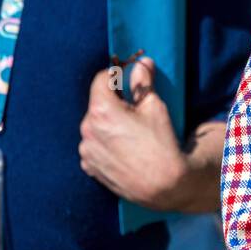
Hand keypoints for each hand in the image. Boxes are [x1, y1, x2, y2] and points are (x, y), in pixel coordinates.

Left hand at [78, 57, 187, 210]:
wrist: (164, 186)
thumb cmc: (161, 144)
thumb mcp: (155, 108)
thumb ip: (143, 83)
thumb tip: (141, 63)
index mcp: (101, 110)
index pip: (101, 79)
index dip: (116, 75)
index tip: (127, 77)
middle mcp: (87, 129)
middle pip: (97, 104)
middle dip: (114, 103)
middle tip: (135, 111)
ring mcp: (86, 150)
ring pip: (95, 126)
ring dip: (108, 124)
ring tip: (131, 135)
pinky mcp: (89, 167)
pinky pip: (93, 146)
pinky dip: (104, 144)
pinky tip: (124, 150)